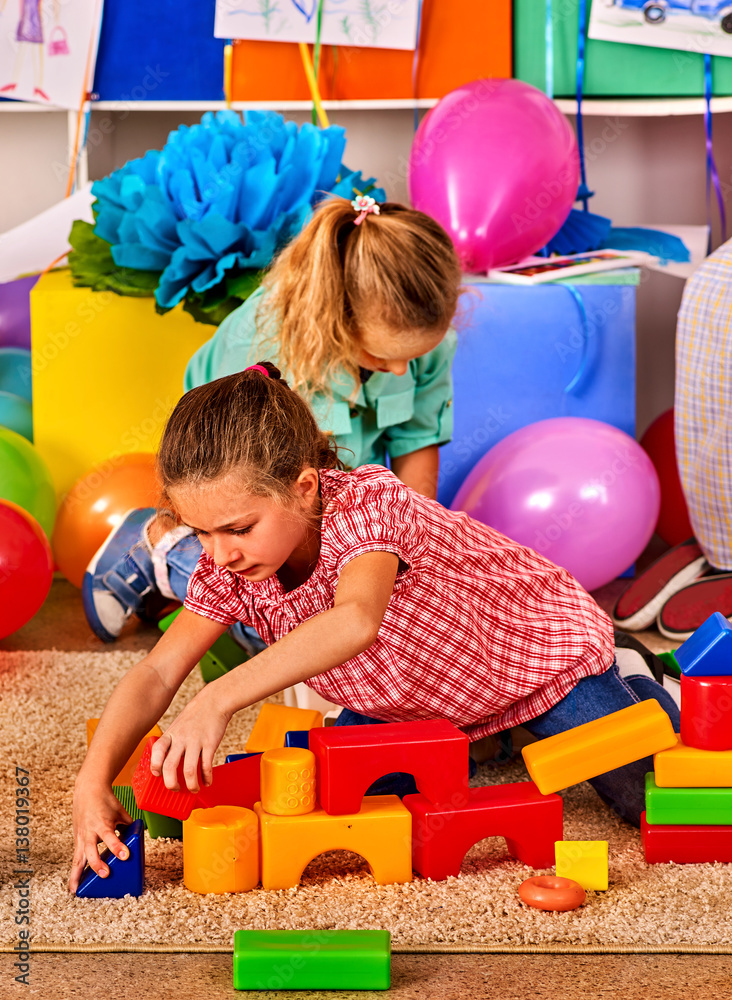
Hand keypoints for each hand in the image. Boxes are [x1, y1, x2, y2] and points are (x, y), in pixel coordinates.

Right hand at [69, 777, 133, 893]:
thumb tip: (136, 840)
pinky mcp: (77, 839)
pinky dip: (74, 871)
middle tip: (106, 874)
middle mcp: (90, 831)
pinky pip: (75, 858)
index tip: (125, 855)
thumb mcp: (120, 810)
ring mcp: (81, 836)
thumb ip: (128, 825)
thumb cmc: (106, 800)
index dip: (117, 847)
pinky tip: (74, 885)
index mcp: (102, 823)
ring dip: (78, 874)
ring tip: (78, 891)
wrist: (88, 789)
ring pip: (78, 857)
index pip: (110, 837)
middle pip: (91, 850)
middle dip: (97, 864)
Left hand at [150, 683, 231, 793]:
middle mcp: (181, 738)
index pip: (156, 752)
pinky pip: (206, 765)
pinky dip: (206, 777)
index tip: (158, 775)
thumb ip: (173, 741)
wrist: (215, 700)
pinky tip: (207, 781)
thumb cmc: (197, 713)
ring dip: (191, 784)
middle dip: (170, 783)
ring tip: (194, 789)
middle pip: (169, 766)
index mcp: (171, 734)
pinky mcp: (210, 743)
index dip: (155, 766)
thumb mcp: (178, 725)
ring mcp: (195, 741)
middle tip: (175, 788)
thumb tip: (170, 761)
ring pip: (188, 770)